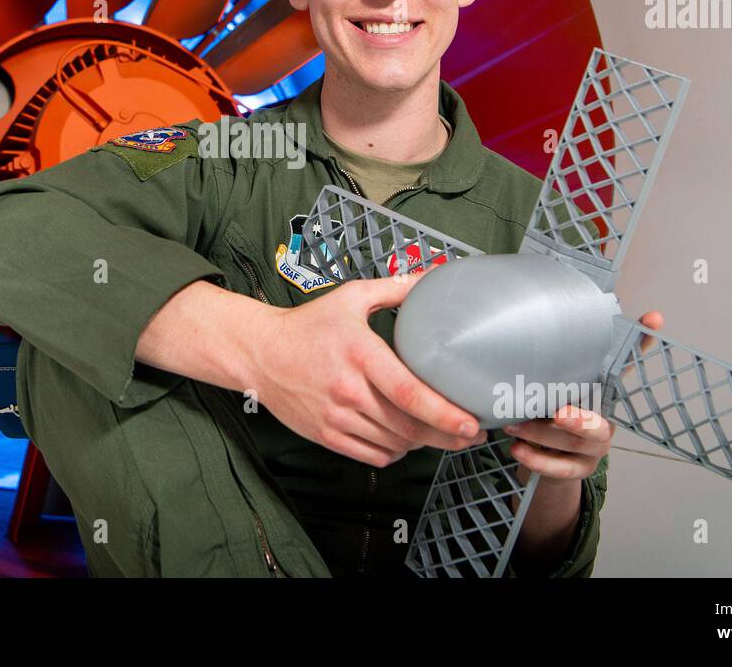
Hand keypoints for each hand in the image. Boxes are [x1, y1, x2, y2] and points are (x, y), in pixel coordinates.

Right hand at [248, 274, 488, 467]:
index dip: (445, 413)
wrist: (260, 352)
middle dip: (445, 436)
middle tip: (468, 436)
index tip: (471, 423)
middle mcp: (348, 389)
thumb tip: (434, 275)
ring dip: (420, 443)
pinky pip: (372, 456)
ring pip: (393, 444)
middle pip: (408, 426)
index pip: (409, 393)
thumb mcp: (352, 297)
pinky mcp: (325, 435)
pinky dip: (394, 453)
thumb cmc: (309, 324)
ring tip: (436, 433)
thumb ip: (396, 288)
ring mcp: (335, 416)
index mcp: (360, 353)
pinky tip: (402, 440)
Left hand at [504, 309, 664, 485]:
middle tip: (558, 413)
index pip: (625, 366)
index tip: (653, 317)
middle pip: (600, 423)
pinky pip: (562, 468)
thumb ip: (547, 367)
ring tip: (513, 425)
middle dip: (581, 420)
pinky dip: (539, 460)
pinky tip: (519, 450)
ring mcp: (595, 448)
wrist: (549, 461)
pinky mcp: (580, 469)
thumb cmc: (549, 415)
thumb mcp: (550, 387)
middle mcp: (604, 420)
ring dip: (541, 435)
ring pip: (575, 444)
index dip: (639, 345)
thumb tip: (528, 329)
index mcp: (601, 394)